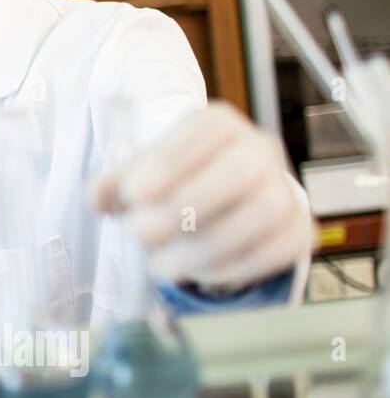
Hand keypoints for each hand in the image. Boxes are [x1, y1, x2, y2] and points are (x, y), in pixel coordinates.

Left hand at [90, 101, 311, 290]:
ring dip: (207, 245)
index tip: (133, 194)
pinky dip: (233, 266)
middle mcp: (259, 149)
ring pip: (263, 212)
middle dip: (187, 206)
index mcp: (218, 124)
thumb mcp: (139, 177)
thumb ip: (112, 186)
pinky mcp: (300, 230)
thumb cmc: (175, 182)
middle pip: (240, 171)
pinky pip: (277, 248)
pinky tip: (196, 273)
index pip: (203, 131)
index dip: (169, 162)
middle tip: (140, 235)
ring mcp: (285, 188)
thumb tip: (97, 199)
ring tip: (161, 265)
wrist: (228, 200)